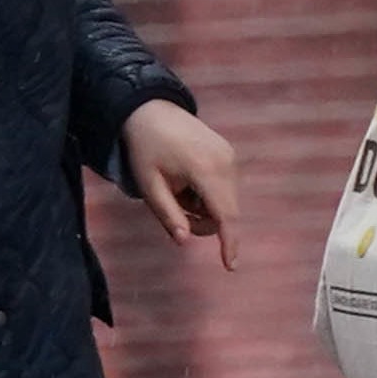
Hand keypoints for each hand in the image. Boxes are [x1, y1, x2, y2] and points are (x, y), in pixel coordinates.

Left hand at [118, 97, 241, 266]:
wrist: (152, 111)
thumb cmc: (145, 150)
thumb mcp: (149, 185)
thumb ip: (168, 215)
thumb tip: (184, 241)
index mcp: (206, 169)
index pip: (225, 215)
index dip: (229, 243)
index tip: (231, 266)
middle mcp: (226, 162)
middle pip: (226, 213)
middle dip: (202, 223)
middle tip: (174, 212)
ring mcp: (231, 156)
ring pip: (226, 203)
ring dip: (203, 208)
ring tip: (177, 190)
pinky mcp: (229, 154)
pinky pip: (225, 189)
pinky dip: (207, 194)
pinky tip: (187, 180)